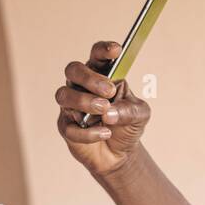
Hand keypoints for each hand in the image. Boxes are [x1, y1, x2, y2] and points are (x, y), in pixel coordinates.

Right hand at [55, 41, 151, 177]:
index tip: (116, 50)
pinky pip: (69, 127)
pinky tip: (105, 133)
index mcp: (101, 75)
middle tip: (109, 91)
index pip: (97, 56)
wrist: (120, 154)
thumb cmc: (127, 125)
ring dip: (84, 101)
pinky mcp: (66, 127)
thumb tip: (110, 112)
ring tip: (104, 110)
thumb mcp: (140, 115)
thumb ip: (130, 110)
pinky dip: (88, 132)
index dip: (103, 50)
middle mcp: (82, 86)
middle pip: (74, 70)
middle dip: (90, 78)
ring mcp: (71, 106)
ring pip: (64, 95)